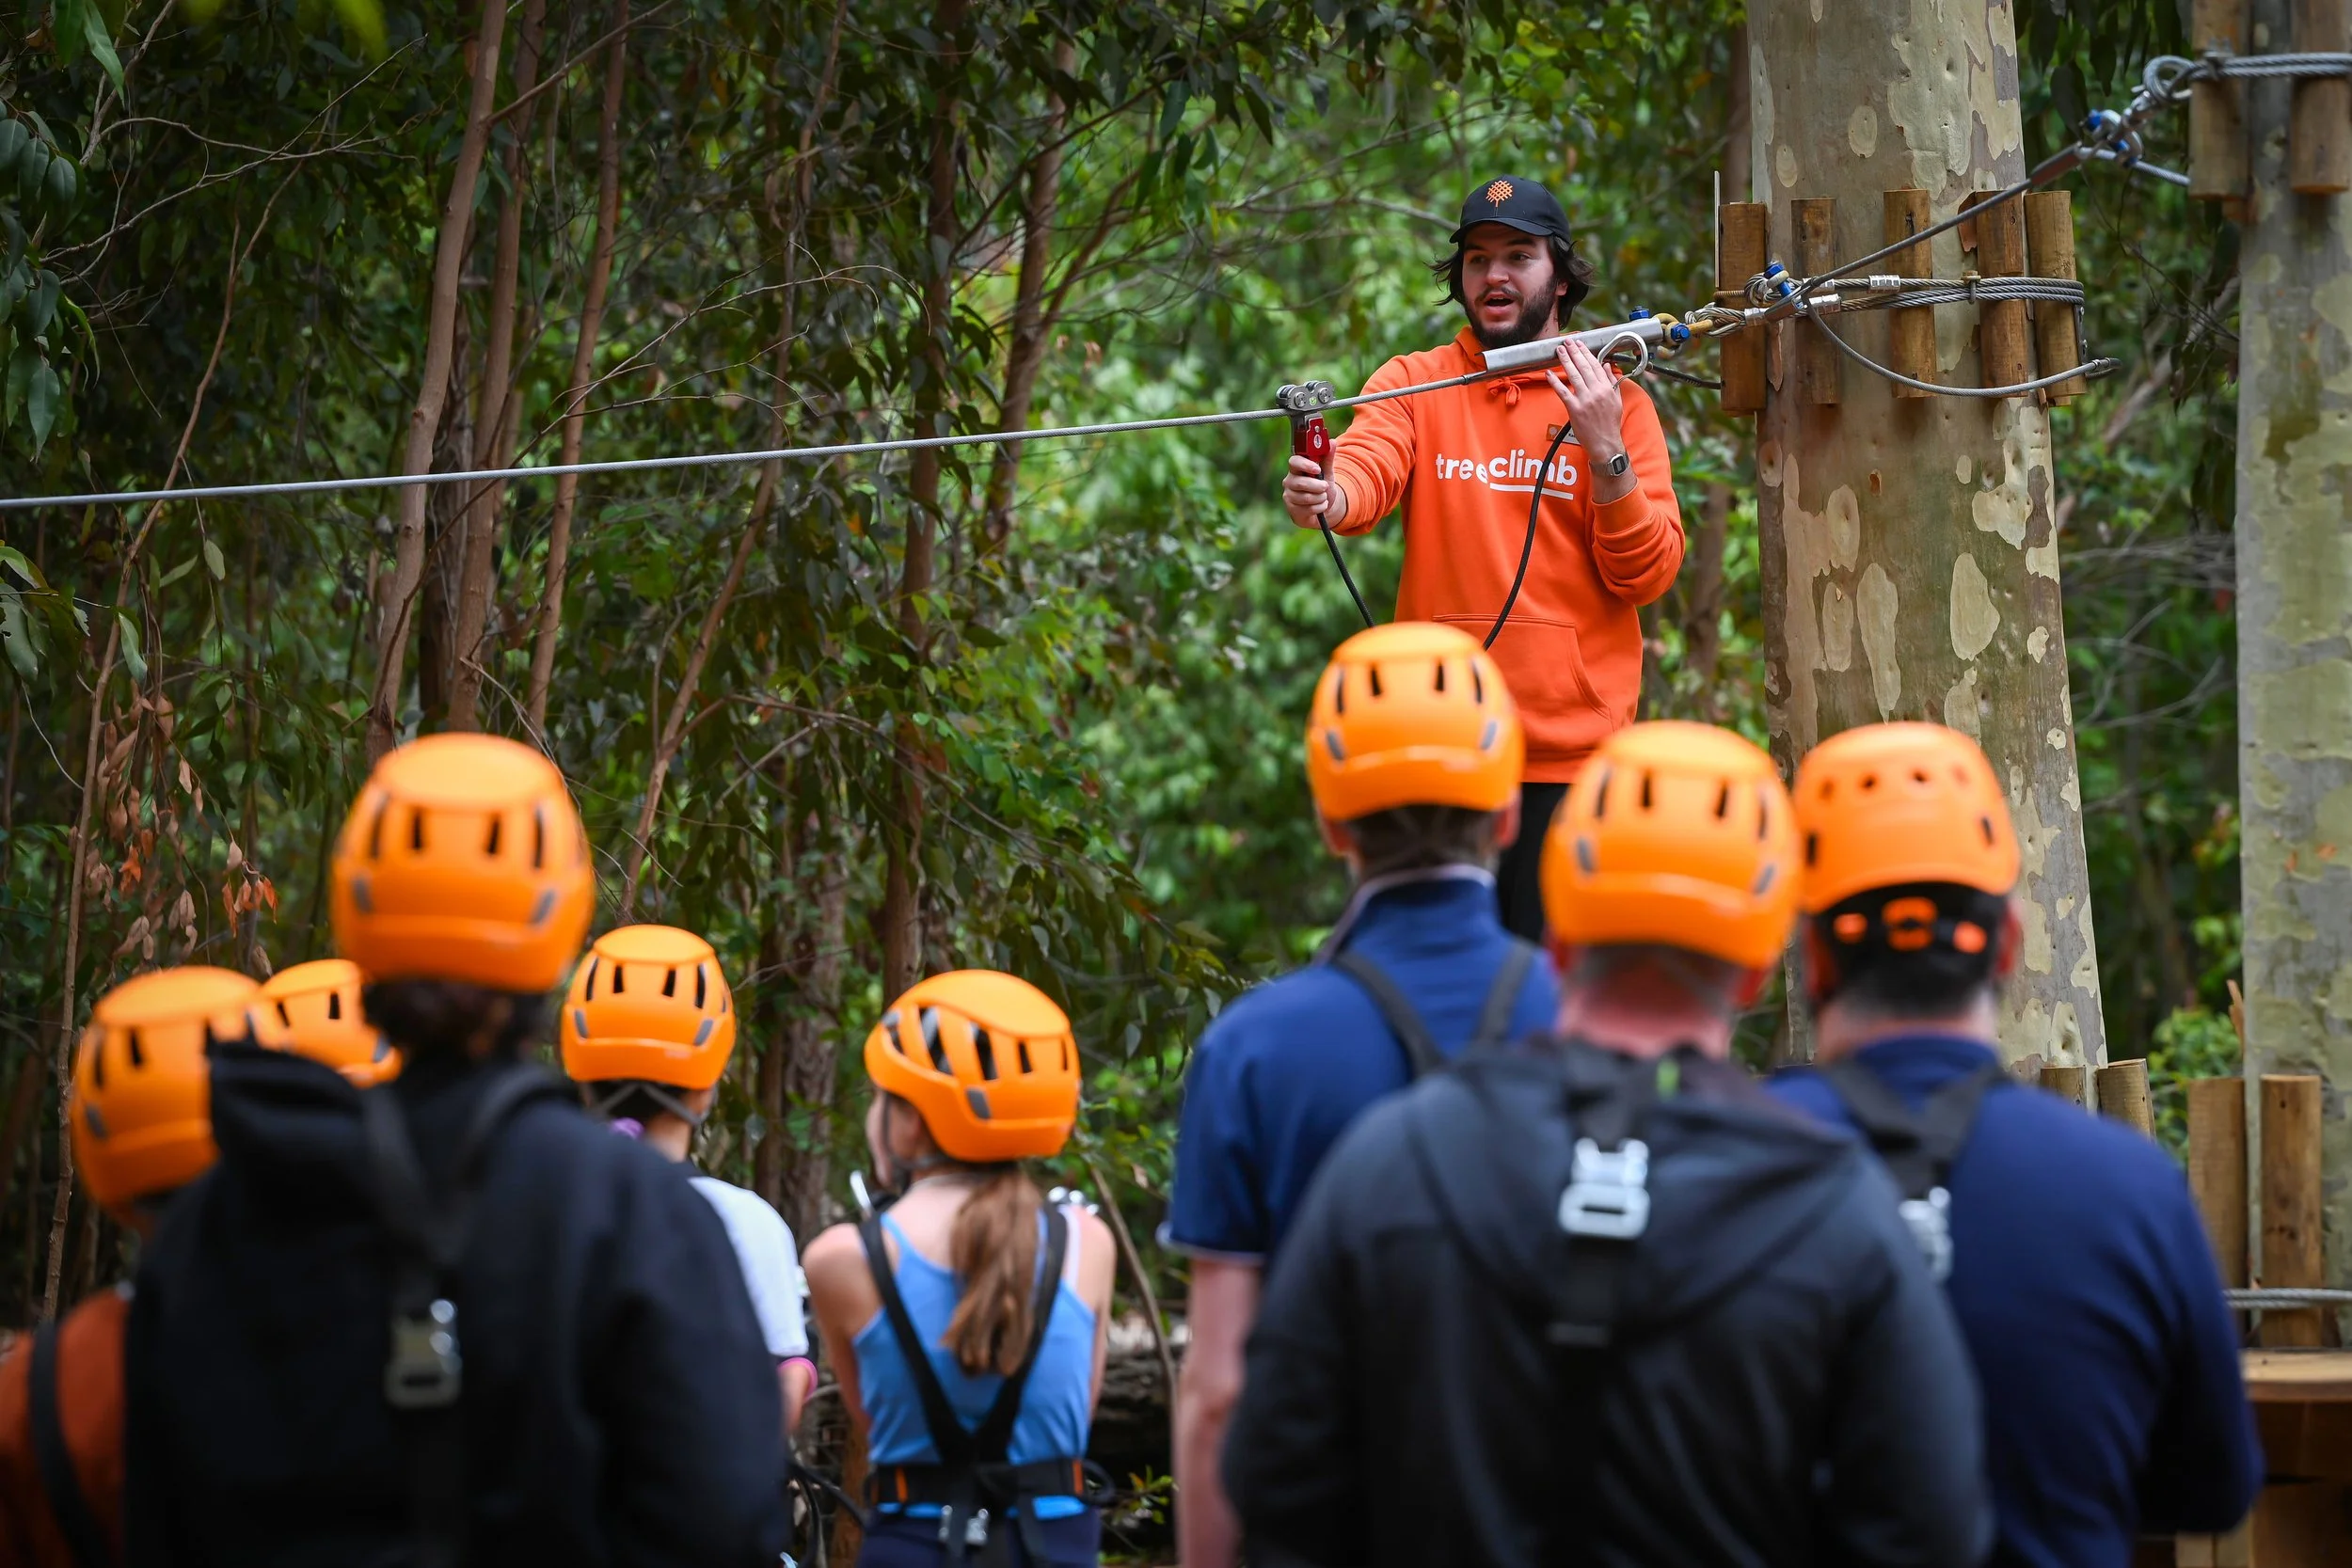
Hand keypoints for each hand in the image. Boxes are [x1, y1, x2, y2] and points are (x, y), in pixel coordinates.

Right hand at [1282, 453, 1347, 528]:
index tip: (1317, 469)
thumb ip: (1328, 458)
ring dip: (1321, 498)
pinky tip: (1320, 506)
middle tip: (1325, 486)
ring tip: (1323, 497)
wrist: (1322, 508)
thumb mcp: (1327, 473)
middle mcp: (1289, 481)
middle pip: (1301, 483)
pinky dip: (1320, 507)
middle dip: (1318, 486)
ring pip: (1307, 497)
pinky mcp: (1292, 509)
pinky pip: (1309, 509)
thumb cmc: (1322, 488)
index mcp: (1296, 469)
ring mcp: (1289, 496)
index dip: (1305, 465)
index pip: (1294, 462)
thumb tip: (1332, 442)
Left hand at [1546, 337, 1627, 467]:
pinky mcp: (1574, 409)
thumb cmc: (1610, 423)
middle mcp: (1596, 392)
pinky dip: (1555, 382)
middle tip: (1567, 342)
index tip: (1580, 344)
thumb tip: (1606, 366)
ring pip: (1573, 376)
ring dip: (1565, 361)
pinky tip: (1549, 373)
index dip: (1586, 353)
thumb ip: (1612, 382)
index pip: (1595, 365)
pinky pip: (1563, 392)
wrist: (1605, 443)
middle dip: (1574, 352)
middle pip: (1583, 367)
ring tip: (1559, 351)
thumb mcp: (1617, 400)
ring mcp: (1584, 400)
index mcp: (1607, 388)